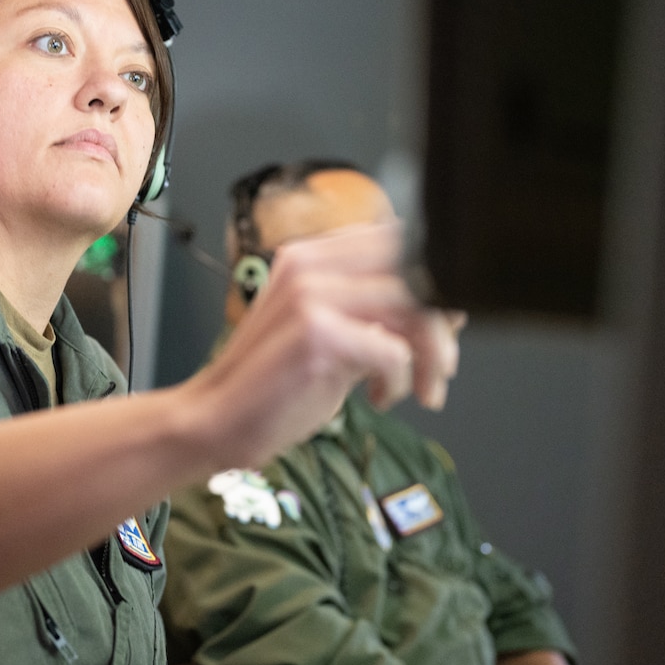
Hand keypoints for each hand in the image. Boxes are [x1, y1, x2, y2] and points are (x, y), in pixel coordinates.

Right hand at [187, 222, 462, 469]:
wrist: (216, 421)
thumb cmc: (274, 386)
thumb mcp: (333, 335)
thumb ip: (379, 315)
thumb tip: (447, 309)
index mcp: (311, 255)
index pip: (400, 243)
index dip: (436, 284)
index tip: (445, 326)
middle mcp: (310, 264)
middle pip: (415, 270)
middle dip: (442, 322)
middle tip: (440, 366)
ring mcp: (311, 294)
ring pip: (414, 307)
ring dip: (432, 355)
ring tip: (422, 388)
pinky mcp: (316, 333)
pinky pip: (394, 351)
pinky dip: (401, 381)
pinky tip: (379, 398)